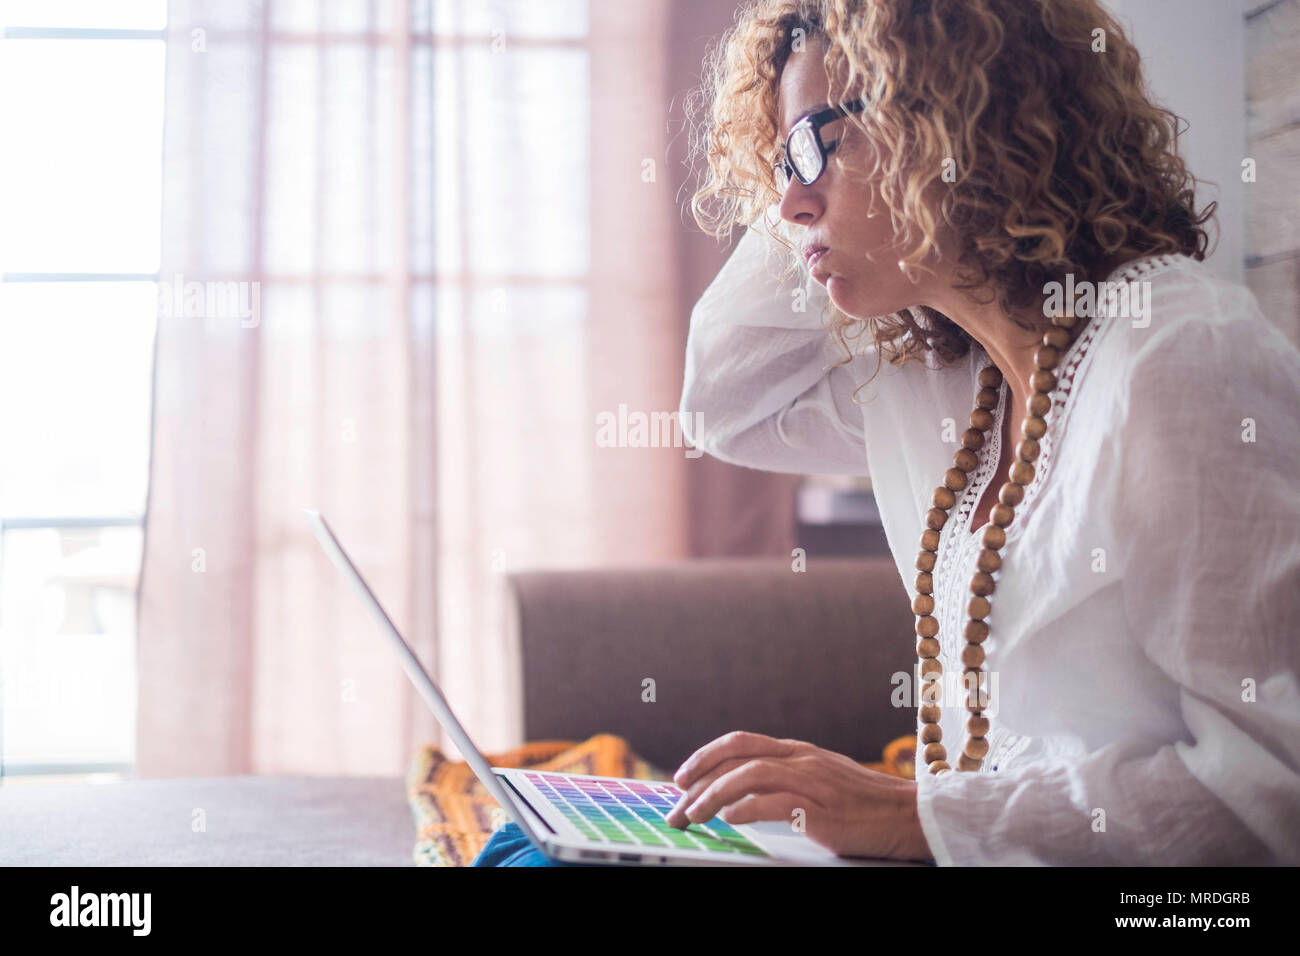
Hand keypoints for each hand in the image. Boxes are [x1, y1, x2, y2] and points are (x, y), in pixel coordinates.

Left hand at [663, 730, 931, 861]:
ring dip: (713, 795)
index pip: (739, 742)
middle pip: (736, 755)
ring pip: (749, 776)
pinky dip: (747, 808)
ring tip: (694, 815)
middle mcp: (801, 759)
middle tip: (675, 807)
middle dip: (698, 780)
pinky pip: (776, 802)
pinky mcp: (822, 811)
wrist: (910, 816)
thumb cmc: (864, 803)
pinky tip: (730, 819)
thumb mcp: (820, 779)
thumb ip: (786, 778)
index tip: (680, 778)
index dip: (704, 757)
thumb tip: (741, 795)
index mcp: (797, 751)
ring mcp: (812, 782)